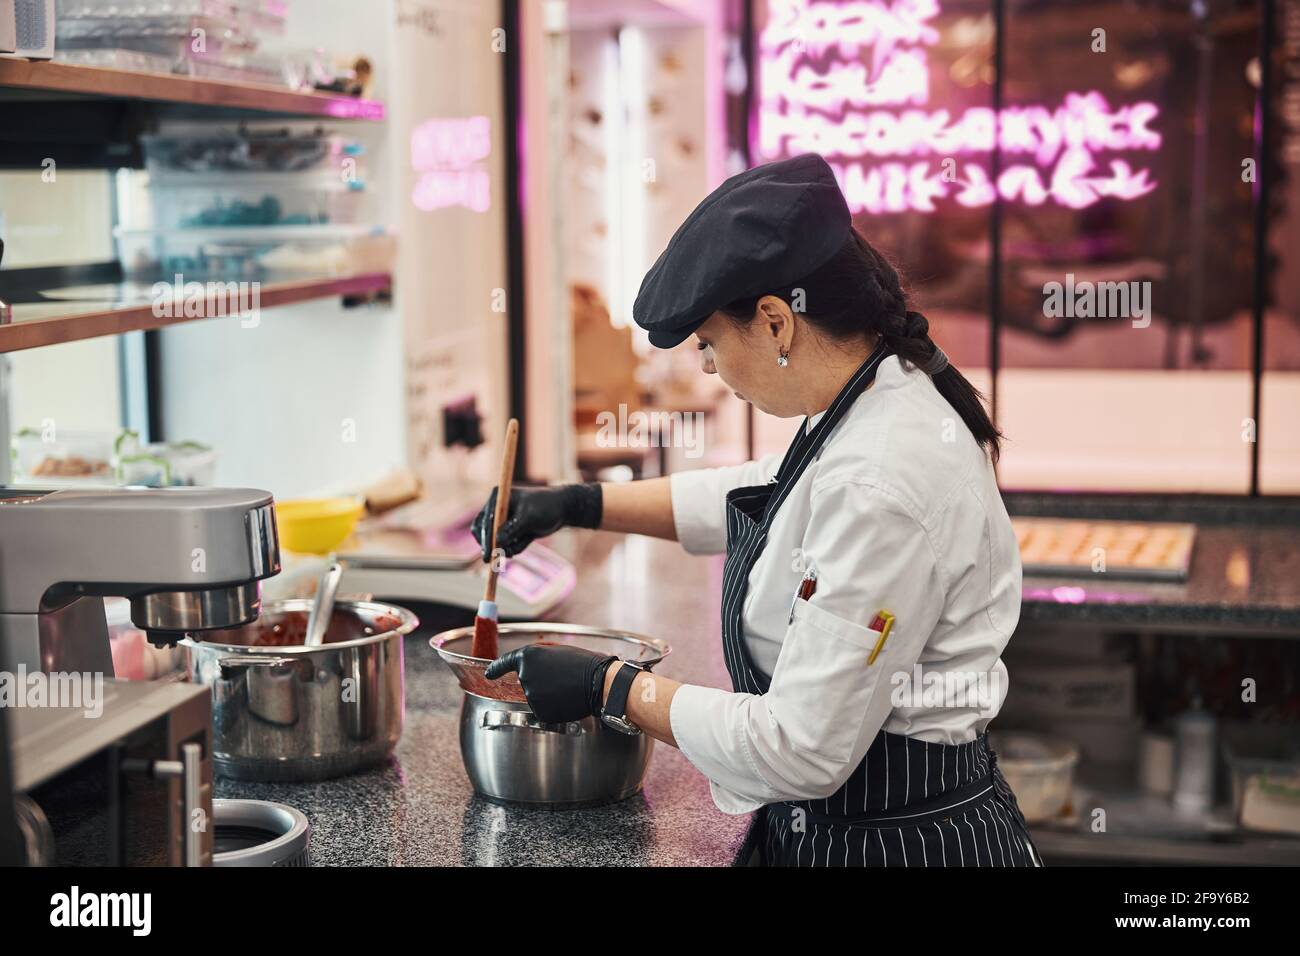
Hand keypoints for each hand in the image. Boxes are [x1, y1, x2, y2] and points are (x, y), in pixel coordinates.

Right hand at [470, 484, 601, 561]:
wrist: (562, 510)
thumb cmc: (546, 508)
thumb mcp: (529, 517)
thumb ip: (513, 529)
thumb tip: (497, 541)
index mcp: (498, 499)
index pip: (484, 520)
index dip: (485, 538)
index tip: (488, 553)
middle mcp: (496, 509)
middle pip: (483, 532)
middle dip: (492, 546)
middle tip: (493, 561)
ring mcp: (502, 521)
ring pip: (496, 542)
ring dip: (508, 547)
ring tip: (525, 537)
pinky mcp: (510, 532)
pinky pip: (507, 546)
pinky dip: (515, 547)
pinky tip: (528, 537)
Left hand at [485, 644, 616, 722]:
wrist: (597, 682)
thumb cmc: (582, 663)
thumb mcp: (556, 652)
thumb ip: (538, 660)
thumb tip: (531, 671)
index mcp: (527, 656)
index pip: (505, 662)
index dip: (496, 669)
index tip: (489, 674)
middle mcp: (525, 676)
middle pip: (527, 681)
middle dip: (540, 681)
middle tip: (562, 677)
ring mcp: (531, 695)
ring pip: (536, 697)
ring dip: (548, 694)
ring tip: (567, 687)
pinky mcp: (540, 711)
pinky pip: (544, 710)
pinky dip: (553, 706)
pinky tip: (567, 700)